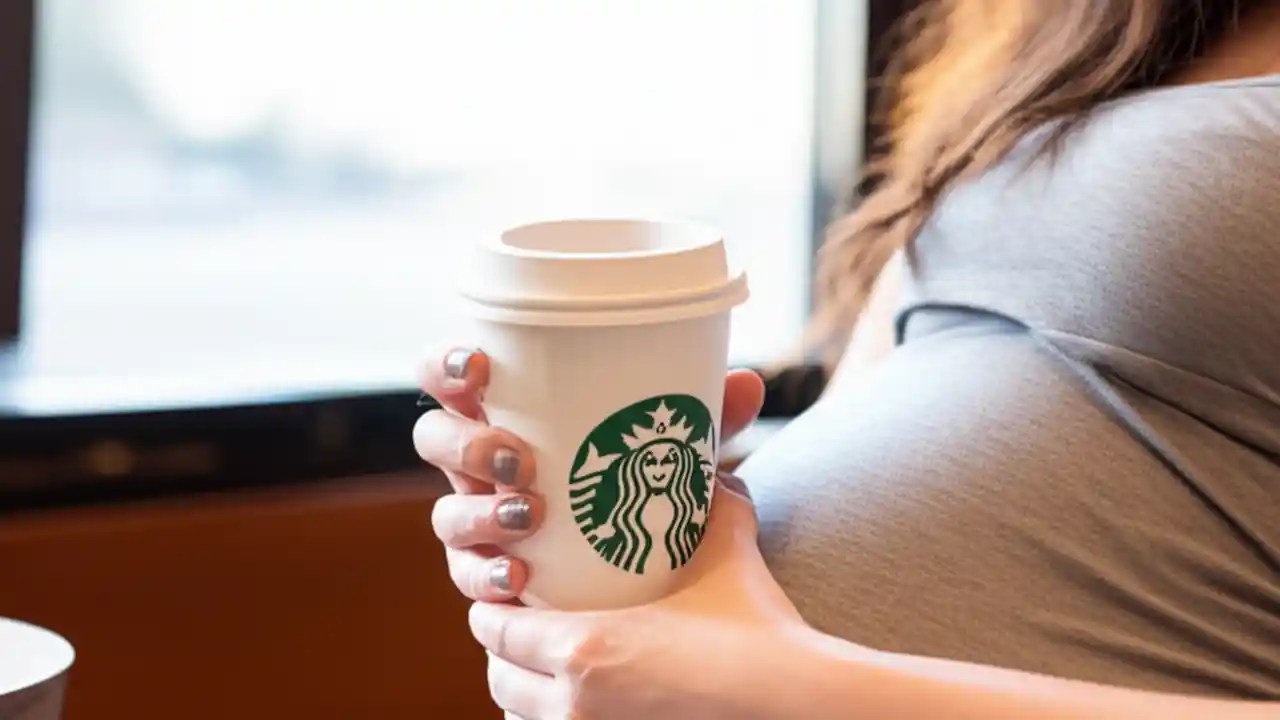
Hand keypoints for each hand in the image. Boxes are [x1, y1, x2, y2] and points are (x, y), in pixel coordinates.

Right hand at [412, 346, 767, 600]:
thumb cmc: (638, 484)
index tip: (482, 366)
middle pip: (433, 438)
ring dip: (479, 514)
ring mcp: (478, 522)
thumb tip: (749, 383)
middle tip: (516, 456)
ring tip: (529, 517)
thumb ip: (701, 417)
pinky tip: (518, 578)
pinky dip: (489, 576)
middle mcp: (479, 465)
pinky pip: (470, 578)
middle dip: (463, 444)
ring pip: (445, 515)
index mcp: (506, 413)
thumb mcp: (666, 448)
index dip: (447, 366)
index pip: (449, 376)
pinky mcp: (489, 574)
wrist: (637, 572)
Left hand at [468, 475, 809, 719]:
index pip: (496, 630)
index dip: (494, 613)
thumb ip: (715, 507)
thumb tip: (716, 472)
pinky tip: (583, 711)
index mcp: (581, 648)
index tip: (504, 598)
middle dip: (506, 656)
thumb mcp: (728, 556)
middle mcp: (573, 704)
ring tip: (550, 678)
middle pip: (500, 681)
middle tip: (525, 634)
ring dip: (527, 698)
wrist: (797, 705)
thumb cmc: (759, 633)